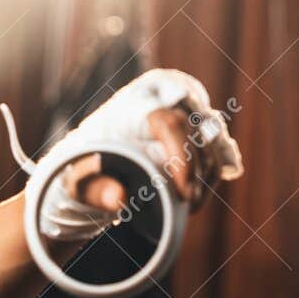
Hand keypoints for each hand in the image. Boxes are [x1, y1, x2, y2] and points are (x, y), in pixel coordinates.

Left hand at [32, 68, 243, 241]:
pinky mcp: (192, 120)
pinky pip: (216, 137)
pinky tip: (220, 179)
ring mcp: (178, 106)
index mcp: (130, 105)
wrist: (93, 159)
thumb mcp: (77, 182)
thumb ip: (95, 190)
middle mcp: (159, 96)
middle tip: (190, 200)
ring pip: (211, 129)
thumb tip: (119, 200)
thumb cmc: (82, 169)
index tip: (184, 193)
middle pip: (197, 121)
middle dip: (201, 163)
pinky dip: (221, 161)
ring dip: (212, 166)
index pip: (168, 121)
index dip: (182, 157)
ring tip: (193, 201)